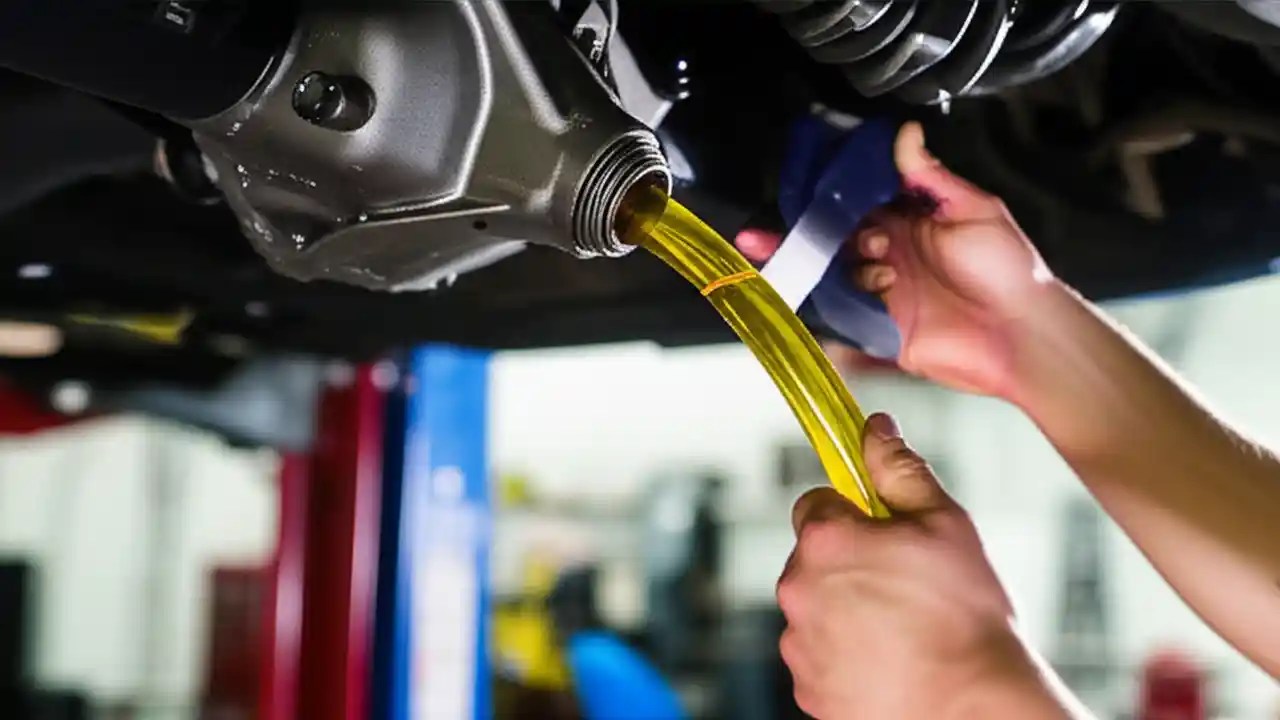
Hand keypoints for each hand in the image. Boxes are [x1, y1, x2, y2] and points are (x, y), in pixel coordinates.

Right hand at [737, 123, 1057, 396]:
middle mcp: (890, 253)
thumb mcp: (973, 210)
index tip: (800, 188)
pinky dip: (837, 305)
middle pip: (833, 239)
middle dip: (806, 235)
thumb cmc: (1007, 270)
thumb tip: (905, 132)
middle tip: (782, 235)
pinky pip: (842, 313)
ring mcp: (883, 291)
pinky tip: (861, 294)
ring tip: (884, 270)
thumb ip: (930, 176)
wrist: (1020, 335)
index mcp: (909, 221)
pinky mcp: (880, 328)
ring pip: (834, 273)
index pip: (857, 202)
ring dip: (847, 267)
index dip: (827, 196)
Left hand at [777, 413, 1081, 718]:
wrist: (971, 708)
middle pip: (814, 558)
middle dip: (850, 563)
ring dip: (846, 610)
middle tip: (904, 584)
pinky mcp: (807, 688)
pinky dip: (845, 655)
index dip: (854, 513)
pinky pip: (820, 655)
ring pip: (816, 608)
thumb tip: (874, 428)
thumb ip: (899, 469)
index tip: (884, 532)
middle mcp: (797, 590)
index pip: (816, 502)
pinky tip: (890, 660)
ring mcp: (799, 644)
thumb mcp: (945, 524)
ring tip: (902, 629)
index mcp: (825, 541)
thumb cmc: (965, 619)